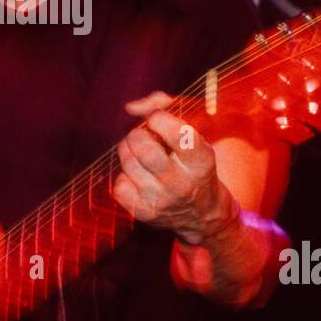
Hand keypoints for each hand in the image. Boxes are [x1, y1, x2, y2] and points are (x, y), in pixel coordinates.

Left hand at [114, 90, 236, 245]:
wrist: (201, 213)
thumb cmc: (193, 164)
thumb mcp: (194, 135)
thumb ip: (167, 108)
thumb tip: (131, 107)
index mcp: (200, 161)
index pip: (177, 133)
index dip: (158, 118)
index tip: (156, 120)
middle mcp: (182, 183)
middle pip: (144, 149)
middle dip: (137, 134)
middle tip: (143, 136)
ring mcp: (161, 200)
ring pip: (128, 163)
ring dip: (128, 151)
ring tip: (139, 154)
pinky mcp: (143, 212)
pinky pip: (119, 185)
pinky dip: (125, 175)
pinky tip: (138, 176)